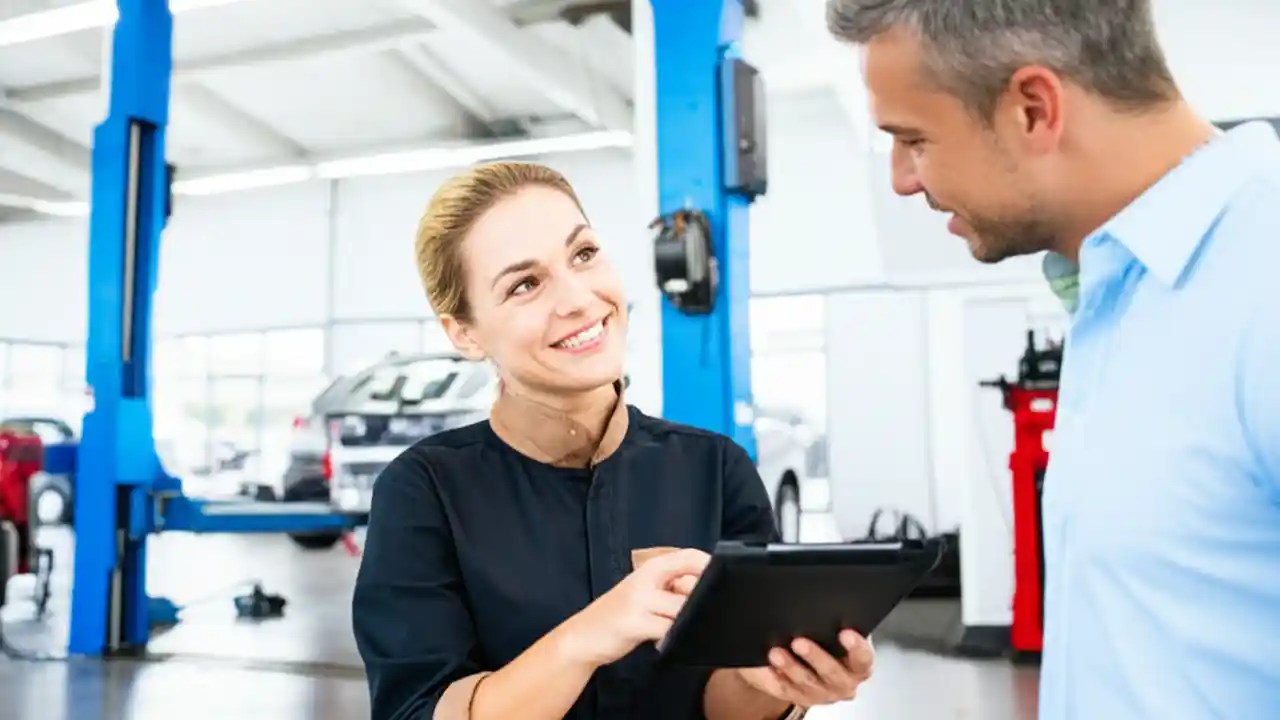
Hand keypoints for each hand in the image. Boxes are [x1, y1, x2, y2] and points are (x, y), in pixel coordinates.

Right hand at [557, 548, 709, 667]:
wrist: (583, 636)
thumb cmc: (620, 614)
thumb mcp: (646, 593)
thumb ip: (674, 588)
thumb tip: (709, 588)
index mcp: (650, 568)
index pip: (690, 557)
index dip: (710, 568)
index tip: (722, 583)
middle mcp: (645, 579)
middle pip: (692, 583)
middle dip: (702, 601)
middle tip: (696, 613)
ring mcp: (639, 600)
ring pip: (683, 609)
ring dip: (687, 622)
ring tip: (672, 628)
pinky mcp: (634, 623)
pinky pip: (668, 630)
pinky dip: (675, 637)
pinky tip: (663, 640)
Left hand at [736, 630, 873, 708]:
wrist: (807, 663)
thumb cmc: (825, 640)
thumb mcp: (834, 630)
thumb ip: (834, 623)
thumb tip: (820, 602)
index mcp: (858, 665)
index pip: (863, 658)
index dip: (857, 647)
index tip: (845, 632)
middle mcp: (844, 683)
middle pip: (833, 673)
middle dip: (815, 657)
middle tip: (799, 642)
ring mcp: (822, 694)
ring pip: (807, 683)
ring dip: (791, 667)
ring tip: (776, 653)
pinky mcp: (800, 698)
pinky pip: (787, 690)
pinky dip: (777, 678)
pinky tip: (769, 666)